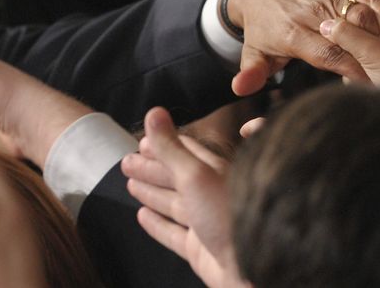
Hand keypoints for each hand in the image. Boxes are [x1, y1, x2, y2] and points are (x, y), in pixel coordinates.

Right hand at [121, 107, 241, 287]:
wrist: (253, 268)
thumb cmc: (230, 215)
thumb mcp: (196, 174)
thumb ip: (170, 147)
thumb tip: (153, 112)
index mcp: (215, 172)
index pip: (186, 151)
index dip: (163, 144)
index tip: (141, 141)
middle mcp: (212, 195)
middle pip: (176, 177)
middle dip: (151, 168)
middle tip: (126, 162)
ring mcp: (206, 223)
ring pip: (173, 204)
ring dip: (152, 192)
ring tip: (130, 183)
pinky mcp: (200, 249)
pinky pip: (174, 234)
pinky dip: (157, 224)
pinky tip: (142, 216)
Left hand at [225, 0, 379, 95]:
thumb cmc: (262, 31)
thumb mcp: (253, 54)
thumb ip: (251, 73)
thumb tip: (239, 89)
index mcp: (294, 33)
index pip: (329, 53)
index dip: (352, 69)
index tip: (370, 87)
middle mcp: (314, 14)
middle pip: (353, 36)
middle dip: (372, 57)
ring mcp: (329, 1)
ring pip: (365, 16)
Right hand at [319, 8, 379, 119]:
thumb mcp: (370, 52)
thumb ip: (344, 34)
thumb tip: (325, 24)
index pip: (366, 17)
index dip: (355, 36)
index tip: (359, 54)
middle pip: (369, 36)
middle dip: (361, 55)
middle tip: (368, 70)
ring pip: (375, 52)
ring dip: (367, 68)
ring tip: (376, 80)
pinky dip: (379, 74)